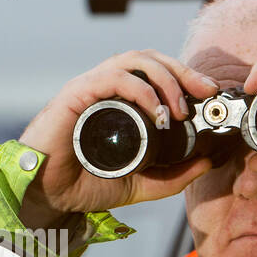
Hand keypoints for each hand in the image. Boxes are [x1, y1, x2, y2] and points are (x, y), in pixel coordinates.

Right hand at [17, 50, 221, 229]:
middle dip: (183, 71)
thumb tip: (209, 161)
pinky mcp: (76, 94)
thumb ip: (173, 176)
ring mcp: (90, 88)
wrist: (46, 197)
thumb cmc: (82, 185)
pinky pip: (113, 78)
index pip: (156, 72)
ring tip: (179, 110)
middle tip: (205, 92)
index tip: (209, 93)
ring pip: (134, 60)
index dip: (185, 76)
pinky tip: (157, 112)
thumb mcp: (140, 184)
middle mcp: (105, 88)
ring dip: (165, 78)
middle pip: (150, 59)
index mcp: (118, 100)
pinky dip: (141, 90)